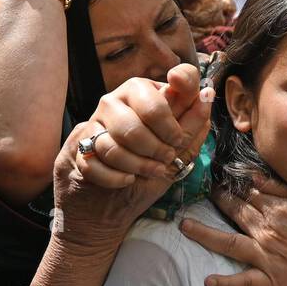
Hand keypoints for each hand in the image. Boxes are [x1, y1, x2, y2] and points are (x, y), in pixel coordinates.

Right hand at [76, 64, 211, 183]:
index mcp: (143, 90)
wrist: (108, 201)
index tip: (179, 138)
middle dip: (159, 146)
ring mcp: (94, 123)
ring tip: (152, 171)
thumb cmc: (148, 164)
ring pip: (117, 143)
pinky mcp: (78, 148)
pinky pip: (97, 162)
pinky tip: (127, 180)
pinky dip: (117, 177)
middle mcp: (116, 100)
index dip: (179, 117)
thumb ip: (193, 120)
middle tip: (167, 158)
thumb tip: (208, 93)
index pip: (171, 84)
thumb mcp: (178, 145)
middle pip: (142, 118)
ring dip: (140, 164)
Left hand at [181, 176, 286, 285]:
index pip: (250, 191)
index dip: (235, 183)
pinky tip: (208, 281)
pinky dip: (226, 283)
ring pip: (228, 242)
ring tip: (184, 226)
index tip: (223, 177)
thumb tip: (257, 176)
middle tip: (206, 193)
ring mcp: (266, 255)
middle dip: (218, 200)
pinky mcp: (270, 278)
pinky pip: (244, 282)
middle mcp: (268, 229)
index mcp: (279, 208)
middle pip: (235, 211)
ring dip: (204, 234)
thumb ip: (284, 189)